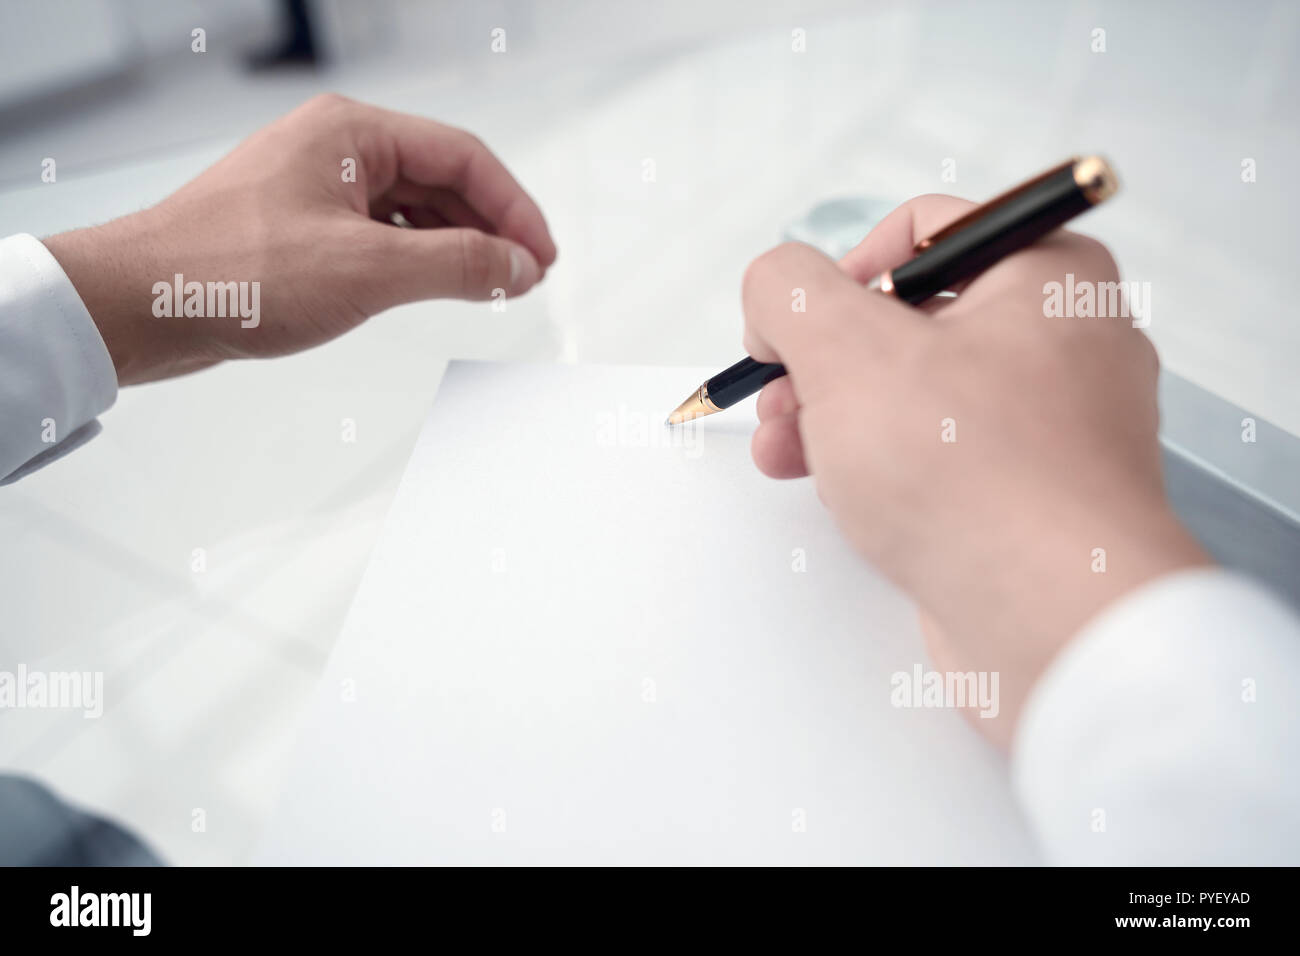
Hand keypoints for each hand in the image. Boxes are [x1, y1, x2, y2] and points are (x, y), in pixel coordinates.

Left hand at [43, 94, 556, 383]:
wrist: (141, 305)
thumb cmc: (230, 271)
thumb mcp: (368, 270)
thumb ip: (457, 265)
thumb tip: (518, 266)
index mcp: (352, 132)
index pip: (464, 158)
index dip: (515, 208)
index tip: (542, 256)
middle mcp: (335, 148)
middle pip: (442, 179)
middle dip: (490, 228)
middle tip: (525, 276)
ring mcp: (316, 187)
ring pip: (411, 208)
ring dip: (456, 245)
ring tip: (491, 286)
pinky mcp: (300, 227)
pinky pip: (379, 233)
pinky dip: (416, 258)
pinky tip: (433, 286)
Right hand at [741, 195, 1209, 748]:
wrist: (1054, 622)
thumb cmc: (976, 476)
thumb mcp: (847, 348)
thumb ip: (788, 290)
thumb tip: (774, 287)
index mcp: (1049, 274)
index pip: (927, 230)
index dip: (841, 269)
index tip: (795, 321)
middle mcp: (1066, 343)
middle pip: (912, 322)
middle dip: (823, 361)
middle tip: (779, 394)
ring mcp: (1054, 430)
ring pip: (918, 399)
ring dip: (834, 418)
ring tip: (782, 450)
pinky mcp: (1032, 502)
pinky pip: (941, 463)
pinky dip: (881, 470)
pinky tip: (836, 495)